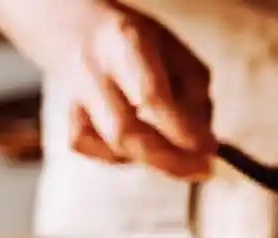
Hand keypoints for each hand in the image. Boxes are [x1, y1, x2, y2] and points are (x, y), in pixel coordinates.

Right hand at [61, 3, 214, 179]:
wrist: (76, 28)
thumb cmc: (136, 40)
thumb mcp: (176, 50)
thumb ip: (193, 92)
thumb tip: (203, 143)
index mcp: (125, 42)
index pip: (151, 97)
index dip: (182, 130)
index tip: (209, 148)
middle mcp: (94, 71)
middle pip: (125, 132)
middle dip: (168, 160)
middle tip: (201, 169)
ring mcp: (76, 99)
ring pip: (111, 148)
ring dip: (152, 158)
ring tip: (176, 150)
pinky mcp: (69, 121)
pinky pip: (96, 152)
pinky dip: (123, 157)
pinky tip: (139, 144)